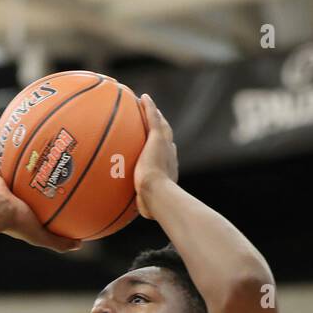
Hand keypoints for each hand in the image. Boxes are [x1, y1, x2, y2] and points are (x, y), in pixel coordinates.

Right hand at [0, 132, 79, 251]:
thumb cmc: (16, 223)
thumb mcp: (41, 235)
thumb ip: (59, 242)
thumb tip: (80, 244)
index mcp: (18, 207)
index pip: (33, 196)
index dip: (42, 188)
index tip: (55, 180)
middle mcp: (6, 193)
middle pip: (20, 176)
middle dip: (30, 166)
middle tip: (44, 155)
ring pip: (5, 163)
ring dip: (13, 153)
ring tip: (25, 138)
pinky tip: (1, 130)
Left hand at [134, 94, 177, 218]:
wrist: (157, 193)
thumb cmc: (154, 205)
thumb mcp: (149, 207)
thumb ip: (146, 206)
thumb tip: (144, 214)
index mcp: (170, 171)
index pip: (168, 157)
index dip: (166, 151)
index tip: (163, 148)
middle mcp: (170, 156)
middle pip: (167, 139)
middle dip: (163, 131)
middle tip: (157, 123)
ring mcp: (164, 146)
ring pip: (161, 125)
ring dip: (156, 115)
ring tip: (148, 105)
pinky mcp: (157, 138)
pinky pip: (152, 118)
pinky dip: (149, 107)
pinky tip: (142, 97)